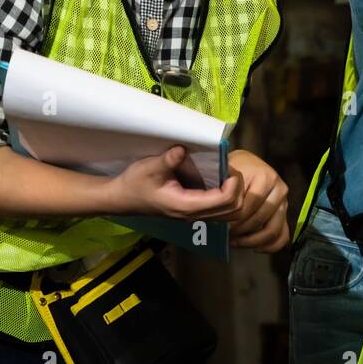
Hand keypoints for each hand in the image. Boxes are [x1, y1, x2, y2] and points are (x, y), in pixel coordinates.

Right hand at [108, 146, 246, 220]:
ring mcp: (195, 216)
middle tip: (230, 170)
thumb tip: (183, 148)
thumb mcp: (149, 168)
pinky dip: (227, 198)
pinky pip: (220, 211)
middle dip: (239, 190)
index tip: (228, 166)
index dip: (234, 184)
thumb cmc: (135, 184)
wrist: (123, 200)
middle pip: (233, 211)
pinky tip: (218, 181)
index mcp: (187, 206)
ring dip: (235, 195)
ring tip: (226, 175)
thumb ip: (168, 160)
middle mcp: (195, 215)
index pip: (225, 201)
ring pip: (229, 214)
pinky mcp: (193, 212)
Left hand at [222, 149, 288, 252]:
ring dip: (252, 241)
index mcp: (266, 178)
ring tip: (235, 241)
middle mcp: (279, 189)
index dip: (232, 219)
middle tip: (225, 234)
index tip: (218, 225)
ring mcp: (284, 202)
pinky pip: (283, 235)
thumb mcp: (228, 174)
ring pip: (272, 230)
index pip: (248, 207)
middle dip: (240, 230)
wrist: (245, 164)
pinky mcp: (285, 214)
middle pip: (259, 219)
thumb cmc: (234, 170)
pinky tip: (255, 248)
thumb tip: (220, 213)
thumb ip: (227, 191)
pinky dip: (270, 246)